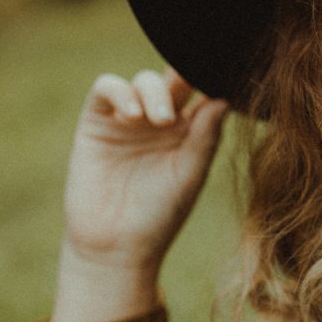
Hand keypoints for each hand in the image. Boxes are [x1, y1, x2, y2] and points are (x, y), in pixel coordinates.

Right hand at [60, 65, 230, 273]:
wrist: (115, 244)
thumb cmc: (159, 216)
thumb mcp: (190, 175)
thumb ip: (206, 137)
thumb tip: (224, 97)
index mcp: (190, 133)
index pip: (203, 94)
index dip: (211, 81)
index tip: (222, 76)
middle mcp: (160, 122)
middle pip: (175, 80)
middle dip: (183, 76)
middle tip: (189, 90)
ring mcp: (128, 120)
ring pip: (144, 80)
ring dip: (155, 91)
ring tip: (161, 120)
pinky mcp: (96, 121)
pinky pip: (106, 88)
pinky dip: (121, 92)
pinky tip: (134, 116)